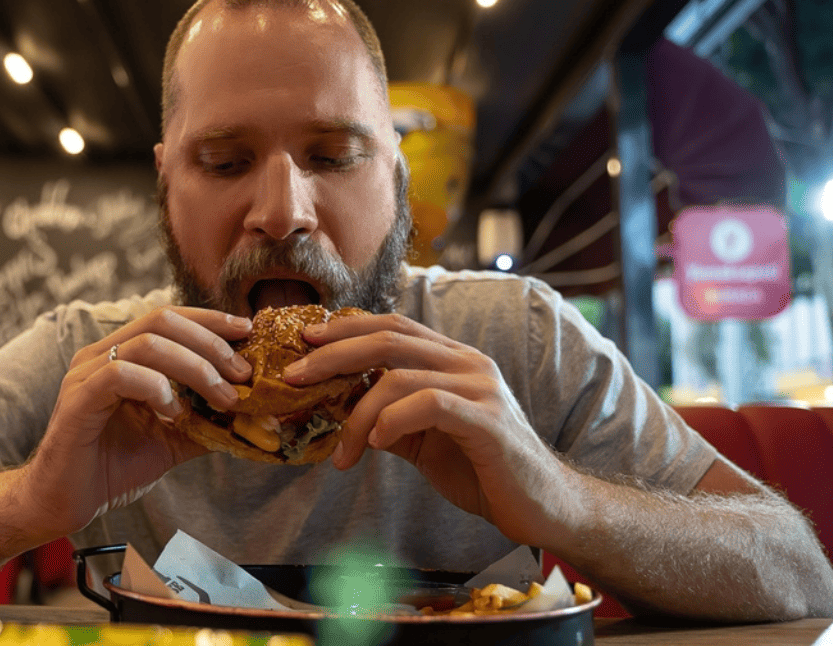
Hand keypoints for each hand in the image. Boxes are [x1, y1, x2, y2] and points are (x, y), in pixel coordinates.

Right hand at [18, 307, 251, 535]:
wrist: (64, 503)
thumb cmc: (111, 468)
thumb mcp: (172, 441)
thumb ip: (205, 422)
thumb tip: (251, 415)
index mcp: (122, 356)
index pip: (169, 318)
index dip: (210, 320)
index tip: (247, 330)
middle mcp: (101, 355)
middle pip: (162, 320)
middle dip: (210, 343)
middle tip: (242, 373)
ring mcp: (86, 374)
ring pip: (147, 344)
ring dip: (194, 367)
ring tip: (221, 397)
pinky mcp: (78, 400)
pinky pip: (120, 375)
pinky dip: (156, 389)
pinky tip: (174, 414)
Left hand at [285, 313, 582, 548]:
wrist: (539, 506)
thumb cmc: (480, 469)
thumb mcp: (422, 438)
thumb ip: (387, 415)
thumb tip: (337, 406)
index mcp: (452, 359)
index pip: (391, 326)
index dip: (345, 330)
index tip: (303, 341)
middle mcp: (467, 363)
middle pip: (388, 339)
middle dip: (332, 356)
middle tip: (294, 377)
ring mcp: (480, 387)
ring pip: (400, 376)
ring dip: (358, 414)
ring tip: (342, 452)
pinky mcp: (487, 421)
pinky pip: (429, 405)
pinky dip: (393, 420)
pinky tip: (376, 444)